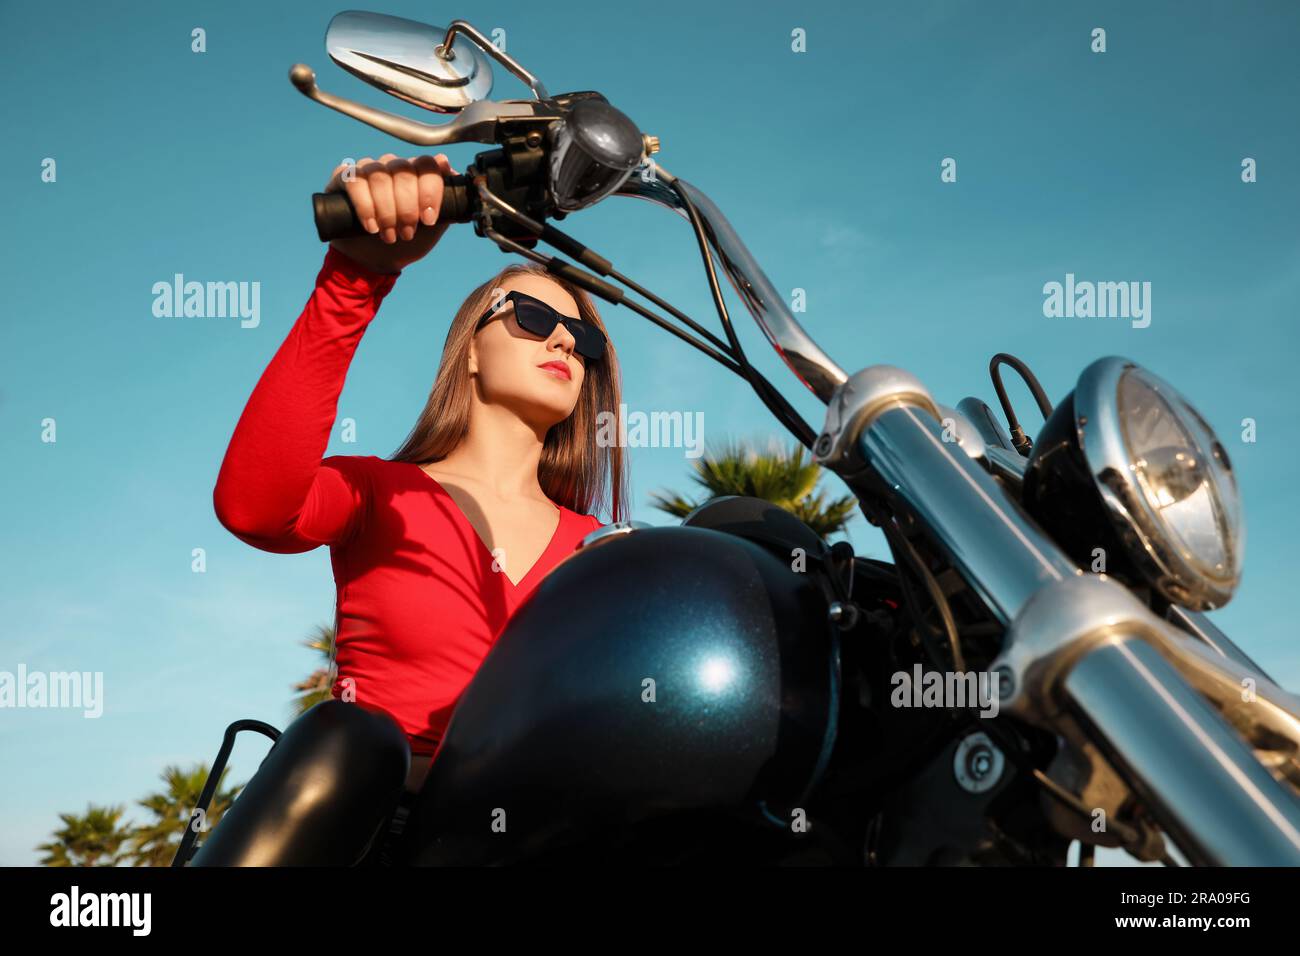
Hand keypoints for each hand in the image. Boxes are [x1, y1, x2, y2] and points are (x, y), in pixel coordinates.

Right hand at [325, 153, 459, 273]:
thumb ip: (447, 204)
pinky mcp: (343, 178)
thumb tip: (455, 175)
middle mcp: (393, 166)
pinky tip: (371, 226)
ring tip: (389, 235)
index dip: (430, 190)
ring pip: (379, 175)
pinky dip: (365, 206)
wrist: (374, 261)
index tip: (428, 219)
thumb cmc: (405, 242)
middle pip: (404, 170)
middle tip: (406, 232)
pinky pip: (355, 181)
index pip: (427, 164)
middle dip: (407, 207)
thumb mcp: (433, 228)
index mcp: (416, 174)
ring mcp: (368, 169)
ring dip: (387, 211)